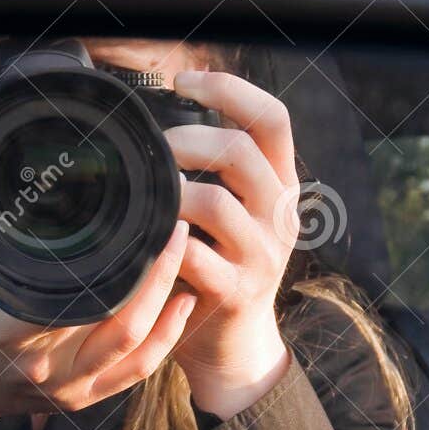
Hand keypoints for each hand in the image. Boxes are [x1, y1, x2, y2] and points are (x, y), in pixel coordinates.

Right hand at [0, 188, 194, 429]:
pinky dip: (167, 338)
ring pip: (137, 345)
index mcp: (5, 330)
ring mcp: (66, 388)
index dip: (119, 262)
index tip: (140, 219)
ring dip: (167, 297)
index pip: (75, 296)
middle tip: (175, 221)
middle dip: (156, 270)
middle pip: (119, 318)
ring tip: (182, 249)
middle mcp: (42, 365)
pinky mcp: (80, 400)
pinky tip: (185, 302)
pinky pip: (137, 372)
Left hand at [166, 70, 299, 417]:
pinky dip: (165, 243)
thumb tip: (164, 118)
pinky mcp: (236, 292)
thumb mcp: (235, 214)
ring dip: (170, 192)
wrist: (234, 348)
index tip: (183, 81)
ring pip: (216, 201)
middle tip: (154, 151)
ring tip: (148, 197)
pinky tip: (146, 239)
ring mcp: (262, 256)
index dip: (230, 89)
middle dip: (187, 139)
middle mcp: (280, 216)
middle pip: (241, 151)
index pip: (272, 118)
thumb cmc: (219, 268)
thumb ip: (218, 171)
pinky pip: (195, 256)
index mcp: (281, 186)